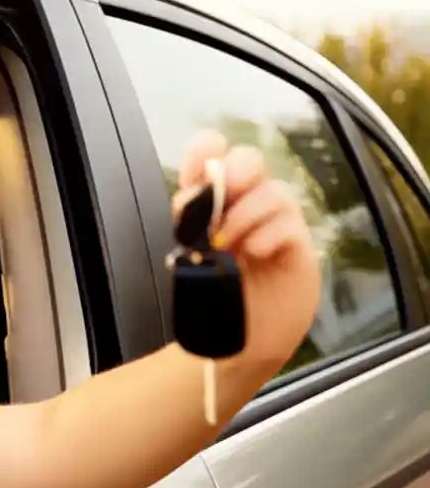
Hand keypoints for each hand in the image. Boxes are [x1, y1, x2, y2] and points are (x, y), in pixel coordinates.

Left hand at [171, 131, 321, 370]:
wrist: (235, 339)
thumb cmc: (212, 295)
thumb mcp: (191, 255)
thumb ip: (190, 222)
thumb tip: (191, 195)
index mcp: (213, 202)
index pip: (213, 156)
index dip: (205, 149)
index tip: (200, 162)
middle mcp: (246, 205)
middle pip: (250, 160)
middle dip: (235, 170)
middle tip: (222, 196)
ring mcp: (275, 224)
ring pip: (272, 190)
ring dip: (246, 213)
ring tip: (228, 244)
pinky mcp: (297, 247)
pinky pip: (289, 222)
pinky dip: (267, 233)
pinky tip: (253, 253)